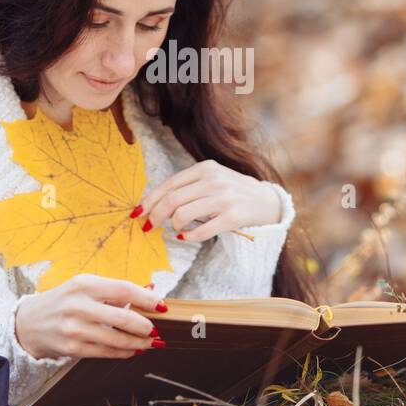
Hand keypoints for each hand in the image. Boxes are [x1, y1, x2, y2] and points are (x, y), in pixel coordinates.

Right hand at [13, 274, 161, 359]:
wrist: (28, 322)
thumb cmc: (63, 301)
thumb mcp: (85, 287)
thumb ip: (115, 290)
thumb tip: (150, 291)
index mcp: (84, 284)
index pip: (123, 289)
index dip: (146, 299)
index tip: (161, 305)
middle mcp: (78, 305)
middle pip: (123, 317)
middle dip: (145, 326)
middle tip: (157, 330)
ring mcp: (74, 328)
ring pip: (116, 338)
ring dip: (138, 343)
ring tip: (151, 343)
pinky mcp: (72, 348)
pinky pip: (105, 352)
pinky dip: (123, 352)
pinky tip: (133, 350)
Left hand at [138, 159, 280, 242]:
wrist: (267, 201)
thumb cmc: (232, 192)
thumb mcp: (211, 180)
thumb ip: (187, 187)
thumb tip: (152, 203)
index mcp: (205, 169)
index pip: (169, 185)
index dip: (150, 201)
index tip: (137, 213)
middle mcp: (214, 180)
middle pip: (172, 200)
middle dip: (155, 216)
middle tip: (149, 226)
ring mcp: (225, 198)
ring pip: (182, 215)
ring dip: (174, 225)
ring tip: (177, 228)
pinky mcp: (233, 217)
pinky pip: (201, 231)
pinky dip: (189, 236)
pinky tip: (187, 236)